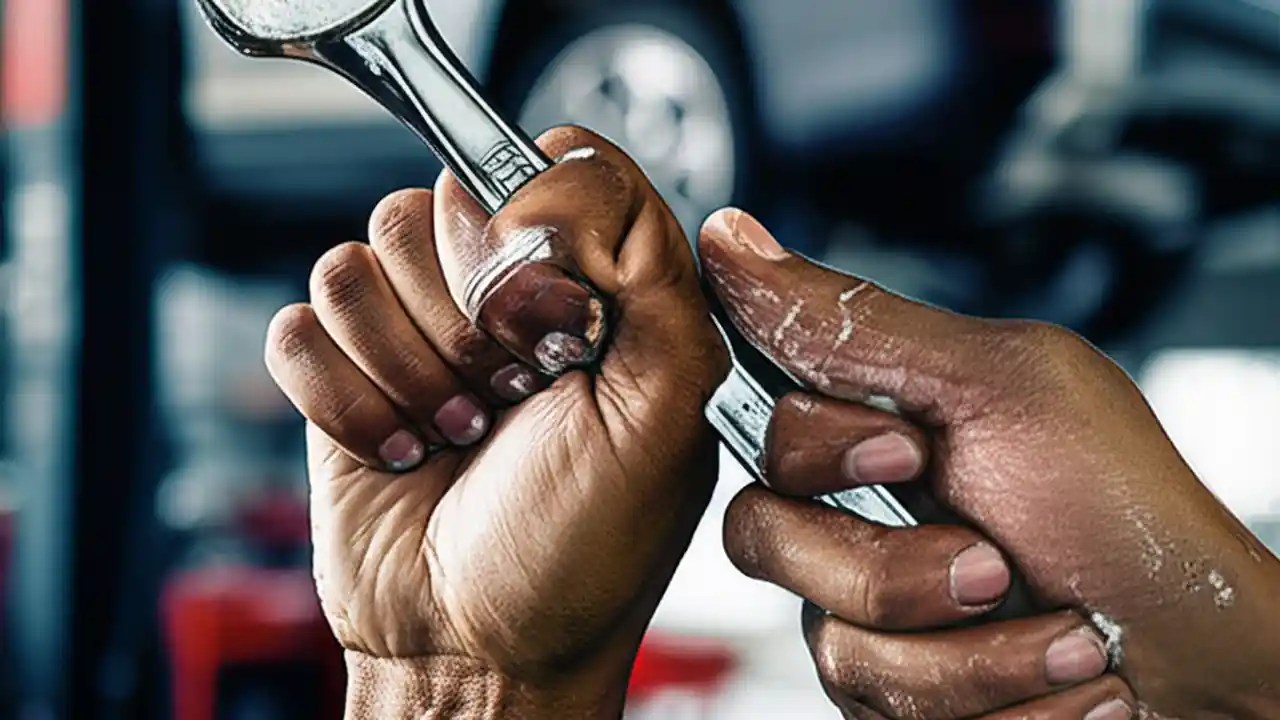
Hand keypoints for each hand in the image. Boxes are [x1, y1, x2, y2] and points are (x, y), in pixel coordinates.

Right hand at [265, 127, 727, 717]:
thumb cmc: (581, 553)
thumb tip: (579, 186)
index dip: (545, 223)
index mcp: (598, 293)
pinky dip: (342, 398)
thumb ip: (658, 284)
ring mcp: (417, 328)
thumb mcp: (666, 419)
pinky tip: (395, 447)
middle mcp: (505, 296)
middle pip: (446, 203)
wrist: (479, 648)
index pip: (563, 168)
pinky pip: (302, 321)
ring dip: (409, 367)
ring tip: (456, 430)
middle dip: (473, 321)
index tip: (553, 315)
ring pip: (361, 258)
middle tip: (510, 395)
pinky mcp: (343, 368)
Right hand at [701, 209, 1279, 718]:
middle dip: (898, 570)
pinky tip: (1049, 675)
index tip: (907, 448)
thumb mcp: (999, 387)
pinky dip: (991, 699)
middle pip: (766, 539)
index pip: (761, 427)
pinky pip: (882, 709)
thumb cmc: (1128, 515)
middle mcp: (858, 519)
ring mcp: (873, 613)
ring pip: (834, 641)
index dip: (818, 447)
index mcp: (876, 429)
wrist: (1204, 660)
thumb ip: (854, 324)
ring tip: (1058, 631)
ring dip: (972, 651)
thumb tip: (733, 240)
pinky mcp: (894, 693)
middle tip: (994, 558)